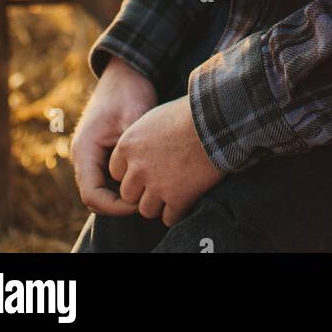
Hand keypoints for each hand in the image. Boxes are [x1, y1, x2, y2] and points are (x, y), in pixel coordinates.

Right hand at [70, 56, 158, 215]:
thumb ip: (133, 149)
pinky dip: (121, 184)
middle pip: (94, 198)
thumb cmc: (130, 91)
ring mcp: (89, 154)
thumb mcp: (134, 118)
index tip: (140, 202)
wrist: (126, 71)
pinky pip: (105, 179)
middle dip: (119, 205)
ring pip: (100, 190)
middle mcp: (82, 156)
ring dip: (120, 196)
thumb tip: (140, 180)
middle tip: (147, 201)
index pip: (92, 195)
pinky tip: (143, 179)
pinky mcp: (99, 152)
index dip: (115, 206)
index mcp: (84, 150)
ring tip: (146, 192)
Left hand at [109, 95, 225, 226]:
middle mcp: (137, 168)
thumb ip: (140, 140)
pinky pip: (169, 218)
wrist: (215, 120)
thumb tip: (138, 154)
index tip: (146, 168)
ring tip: (174, 190)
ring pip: (146, 210)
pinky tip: (187, 197)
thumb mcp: (154, 118)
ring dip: (159, 203)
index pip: (116, 172)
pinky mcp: (178, 198)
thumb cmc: (187, 113)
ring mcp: (157, 185)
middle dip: (143, 191)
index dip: (132, 172)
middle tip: (160, 182)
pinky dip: (177, 211)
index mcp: (127, 145)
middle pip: (129, 194)